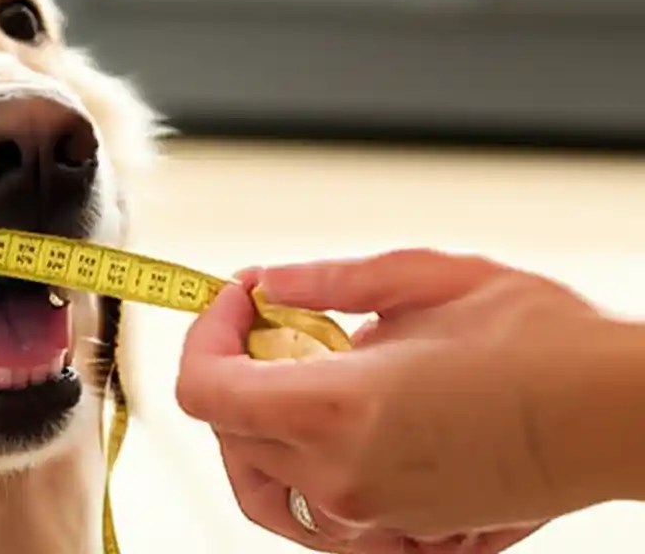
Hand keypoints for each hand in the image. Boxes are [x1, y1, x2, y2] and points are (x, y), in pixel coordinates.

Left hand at [175, 249, 642, 552]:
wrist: (618, 416)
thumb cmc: (542, 342)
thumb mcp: (428, 279)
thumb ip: (329, 280)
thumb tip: (268, 284)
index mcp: (336, 409)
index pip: (206, 392)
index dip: (204, 336)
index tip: (237, 298)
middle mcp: (340, 475)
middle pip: (227, 434)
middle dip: (233, 368)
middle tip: (276, 321)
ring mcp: (370, 514)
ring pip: (259, 484)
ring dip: (254, 428)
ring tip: (297, 376)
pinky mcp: (400, 533)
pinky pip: (312, 516)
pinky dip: (296, 475)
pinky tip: (330, 429)